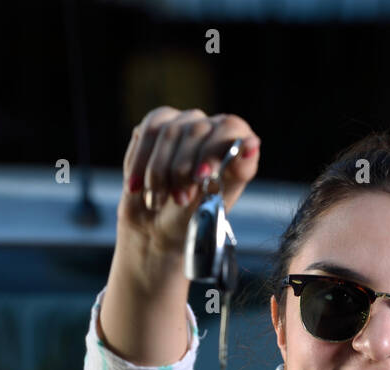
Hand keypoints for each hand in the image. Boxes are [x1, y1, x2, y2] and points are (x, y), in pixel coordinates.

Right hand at [117, 107, 260, 261]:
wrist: (160, 227)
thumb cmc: (197, 214)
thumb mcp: (222, 198)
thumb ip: (238, 170)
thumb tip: (253, 144)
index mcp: (234, 141)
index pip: (230, 128)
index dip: (214, 151)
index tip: (202, 177)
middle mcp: (210, 126)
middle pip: (196, 131)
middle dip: (183, 170)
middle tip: (180, 200)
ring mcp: (181, 122)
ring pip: (168, 133)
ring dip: (160, 173)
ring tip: (158, 201)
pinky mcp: (155, 125)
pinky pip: (145, 134)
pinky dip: (139, 164)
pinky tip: (137, 186)